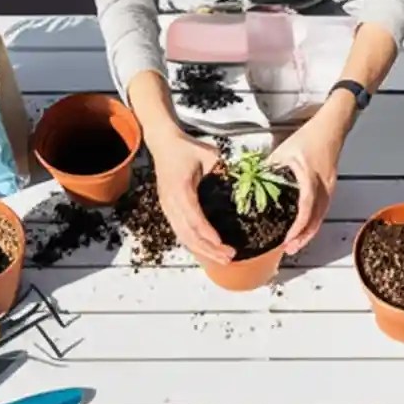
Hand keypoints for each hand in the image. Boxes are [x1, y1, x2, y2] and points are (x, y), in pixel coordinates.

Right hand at [148, 121, 235, 264]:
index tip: (222, 244)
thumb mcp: (208, 154)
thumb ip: (222, 169)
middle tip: (228, 257)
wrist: (163, 144)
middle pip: (188, 234)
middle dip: (208, 250)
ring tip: (222, 259)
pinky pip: (181, 232)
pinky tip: (207, 251)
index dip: (208, 234)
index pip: (194, 218)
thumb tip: (240, 184)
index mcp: (180, 190)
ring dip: (202, 251)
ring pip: (183, 237)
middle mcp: (171, 203)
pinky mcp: (169, 210)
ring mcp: (168, 208)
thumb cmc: (186, 148)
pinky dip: (194, 245)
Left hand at [269, 109, 345, 254]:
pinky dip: (313, 222)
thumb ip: (269, 169)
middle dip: (304, 237)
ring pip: (321, 216)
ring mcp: (330, 188)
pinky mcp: (330, 187)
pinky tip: (305, 228)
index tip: (288, 238)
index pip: (306, 208)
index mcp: (310, 177)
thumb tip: (252, 183)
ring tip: (296, 244)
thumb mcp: (283, 151)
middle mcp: (324, 187)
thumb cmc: (309, 137)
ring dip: (309, 232)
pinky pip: (323, 209)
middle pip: (316, 218)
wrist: (331, 128)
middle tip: (290, 250)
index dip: (298, 226)